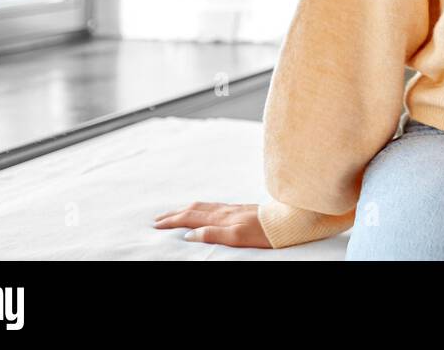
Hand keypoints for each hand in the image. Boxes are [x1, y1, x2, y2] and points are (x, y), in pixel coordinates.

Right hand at [152, 201, 271, 247]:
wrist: (286, 220)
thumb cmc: (263, 232)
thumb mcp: (237, 237)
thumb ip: (213, 235)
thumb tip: (189, 235)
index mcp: (221, 218)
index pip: (190, 218)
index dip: (173, 221)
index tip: (156, 225)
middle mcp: (224, 211)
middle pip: (193, 209)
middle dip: (174, 214)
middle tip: (157, 218)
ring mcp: (232, 208)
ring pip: (203, 206)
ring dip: (185, 209)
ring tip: (174, 212)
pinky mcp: (240, 209)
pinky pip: (212, 206)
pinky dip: (200, 207)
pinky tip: (202, 209)